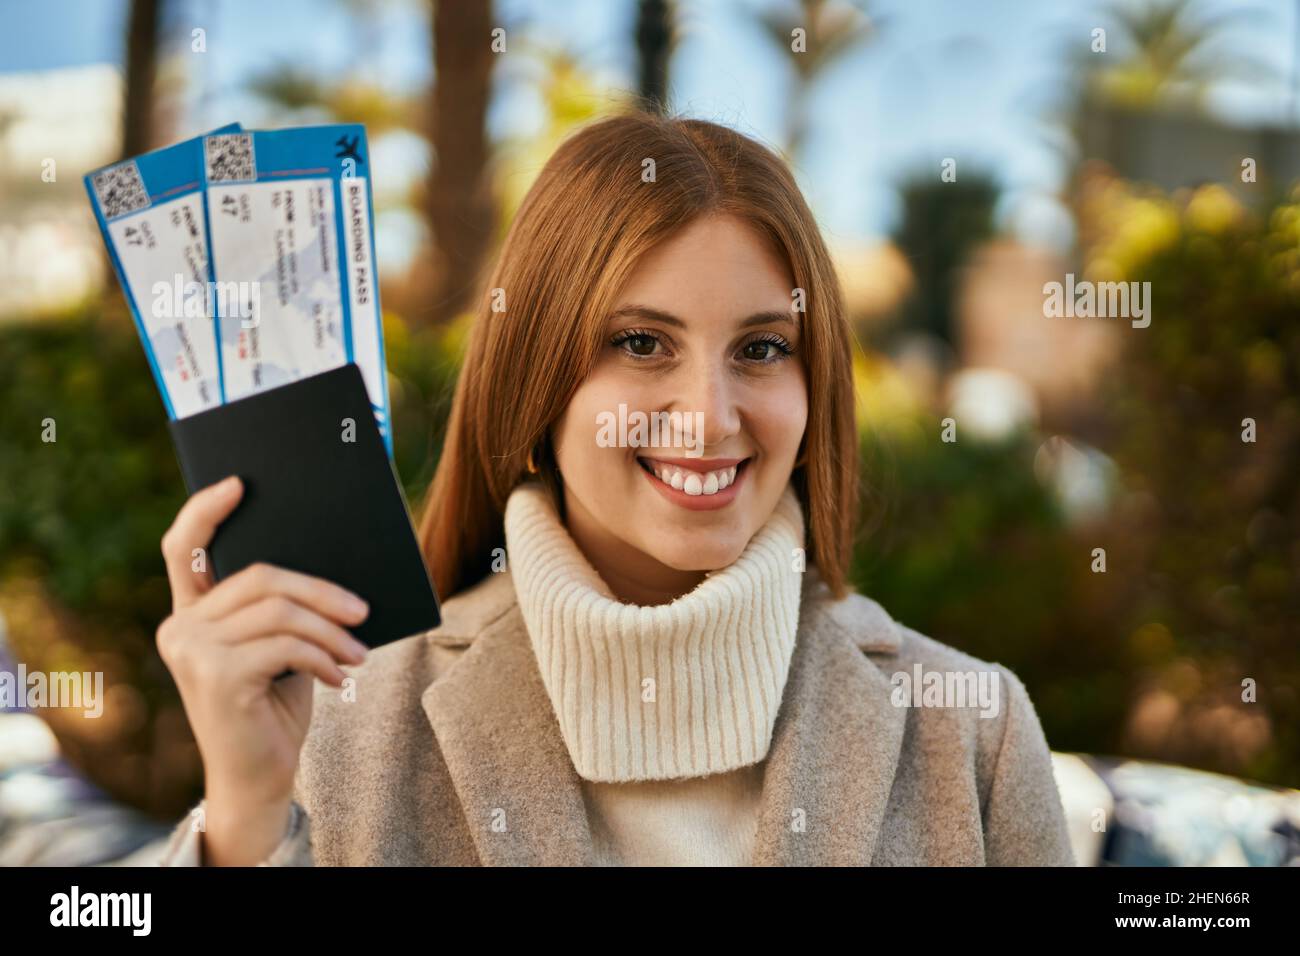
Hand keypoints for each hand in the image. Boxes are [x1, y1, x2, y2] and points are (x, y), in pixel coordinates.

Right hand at [156, 475, 368, 863]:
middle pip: (259, 576)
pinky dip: (323, 656)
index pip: (183, 547)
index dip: (207, 509)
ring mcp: (192, 652)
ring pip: (280, 611)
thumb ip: (280, 608)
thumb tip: (329, 563)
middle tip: (362, 610)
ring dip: (331, 630)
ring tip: (359, 651)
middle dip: (320, 590)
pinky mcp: (217, 677)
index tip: (241, 482)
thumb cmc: (273, 705)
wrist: (259, 776)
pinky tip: (339, 675)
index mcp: (191, 614)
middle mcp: (180, 627)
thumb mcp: (277, 647)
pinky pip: (286, 644)